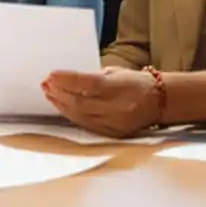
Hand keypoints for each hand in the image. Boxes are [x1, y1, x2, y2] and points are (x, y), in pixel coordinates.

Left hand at [42, 66, 160, 137]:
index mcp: (120, 88)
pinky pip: (86, 125)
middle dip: (60, 93)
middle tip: (46, 84)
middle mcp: (117, 108)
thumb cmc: (136, 82)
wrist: (159, 102)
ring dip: (61, 104)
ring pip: (80, 115)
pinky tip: (62, 107)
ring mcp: (114, 123)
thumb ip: (92, 78)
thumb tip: (65, 80)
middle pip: (80, 102)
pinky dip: (72, 115)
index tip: (51, 75)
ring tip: (49, 94)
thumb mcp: (116, 72)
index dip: (67, 80)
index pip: (88, 84)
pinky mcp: (112, 134)